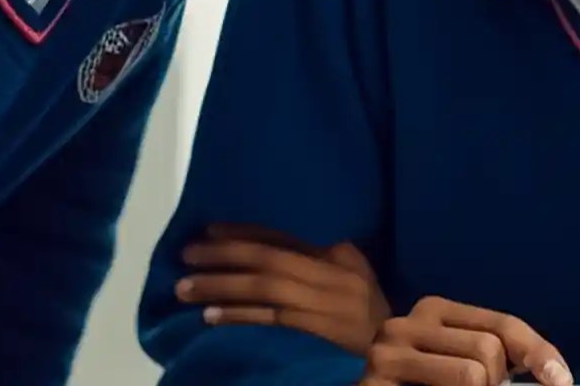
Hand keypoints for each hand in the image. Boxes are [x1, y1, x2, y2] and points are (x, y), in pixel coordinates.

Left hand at [175, 223, 390, 355]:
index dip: (244, 232)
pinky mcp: (317, 331)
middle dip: (224, 255)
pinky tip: (210, 317)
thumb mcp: (354, 278)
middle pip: (269, 259)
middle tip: (186, 254)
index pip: (285, 237)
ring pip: (264, 288)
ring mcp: (324, 303)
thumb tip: (271, 248)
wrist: (395, 349)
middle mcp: (332, 274)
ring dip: (221, 286)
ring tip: (185, 287)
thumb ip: (323, 262)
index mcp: (340, 255)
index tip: (209, 230)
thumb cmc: (370, 314)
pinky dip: (239, 316)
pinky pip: (270, 320)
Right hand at [359, 296, 573, 385]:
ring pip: (473, 373)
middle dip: (497, 382)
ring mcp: (387, 351)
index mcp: (435, 311)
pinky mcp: (374, 382)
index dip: (538, 352)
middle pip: (489, 347)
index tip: (562, 380)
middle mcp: (407, 322)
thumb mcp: (461, 366)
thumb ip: (495, 360)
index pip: (503, 324)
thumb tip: (553, 375)